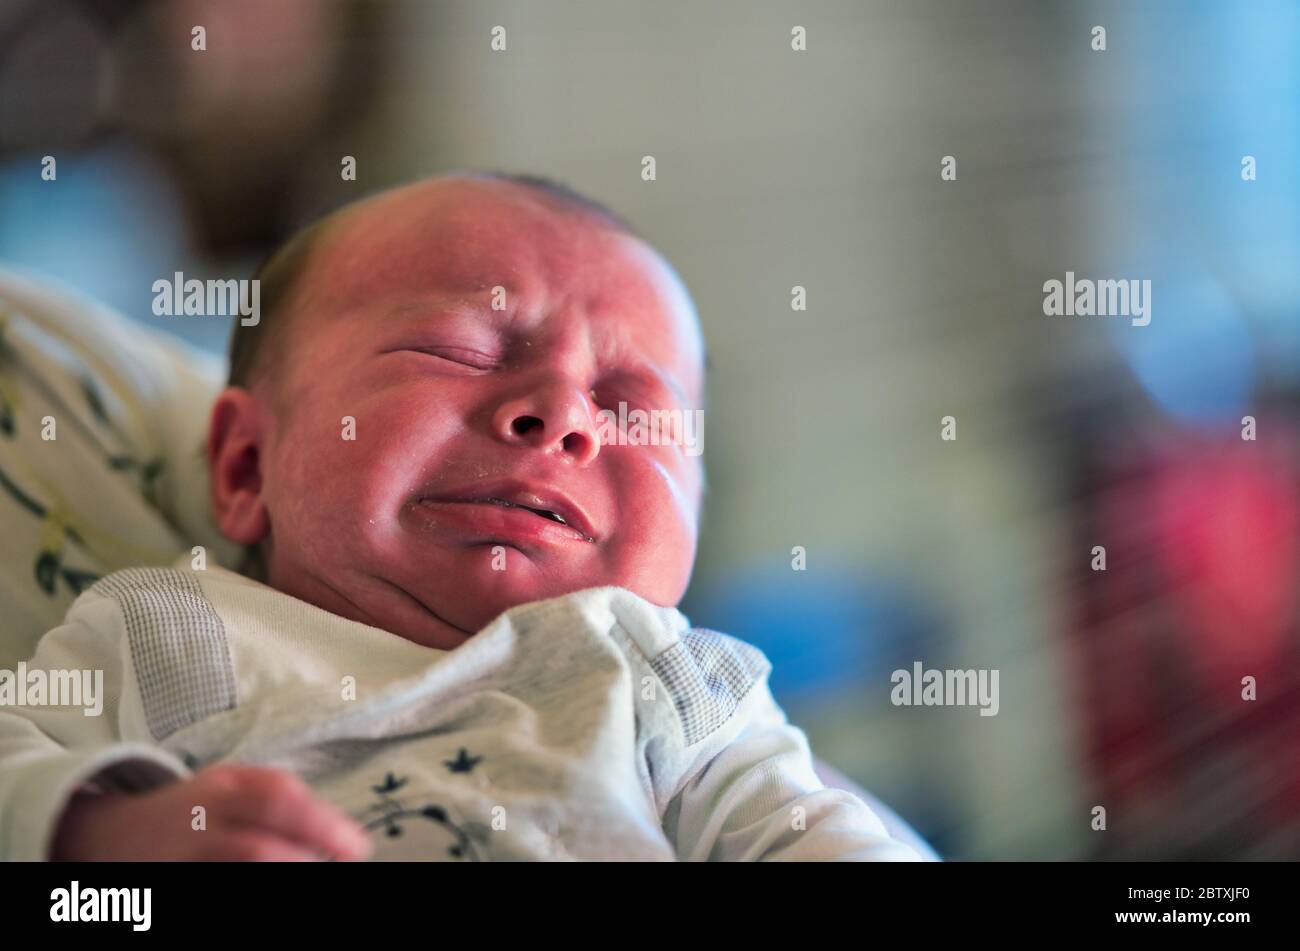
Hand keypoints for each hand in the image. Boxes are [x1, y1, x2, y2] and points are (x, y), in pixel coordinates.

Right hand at [49, 763, 373, 860]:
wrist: (104, 832)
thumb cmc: (193, 810)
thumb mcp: (231, 787)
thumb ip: (277, 799)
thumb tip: (341, 833)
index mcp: (225, 786)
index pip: (278, 797)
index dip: (323, 823)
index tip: (357, 847)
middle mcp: (201, 820)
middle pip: (256, 847)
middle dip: (304, 860)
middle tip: (342, 864)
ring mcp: (180, 857)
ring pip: (239, 868)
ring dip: (281, 874)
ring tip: (310, 873)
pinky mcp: (166, 884)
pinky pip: (213, 889)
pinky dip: (244, 890)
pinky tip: (270, 895)